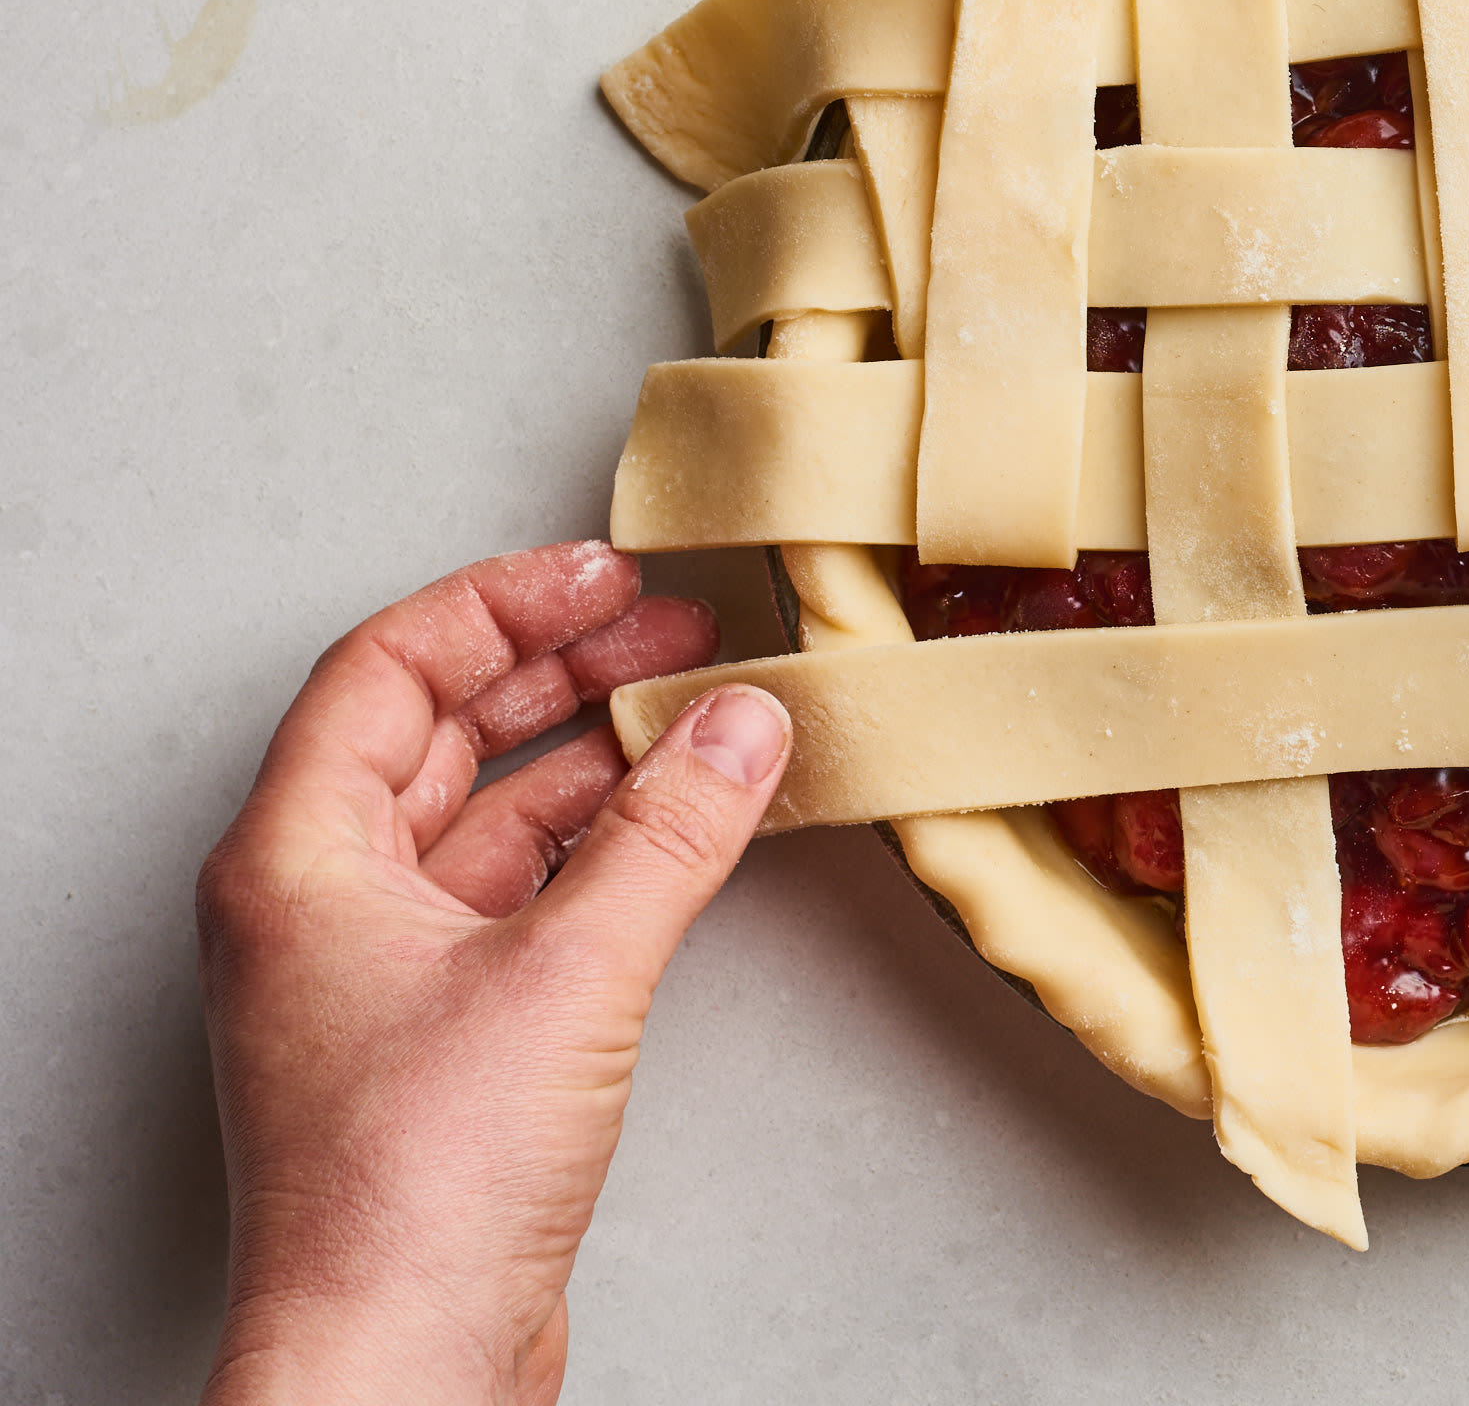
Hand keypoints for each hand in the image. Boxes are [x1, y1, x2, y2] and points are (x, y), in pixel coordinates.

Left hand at [196, 542, 789, 1405]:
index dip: (505, 604)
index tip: (610, 571)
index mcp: (297, 859)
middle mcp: (320, 904)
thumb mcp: (568, 972)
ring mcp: (376, 974)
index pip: (391, 668)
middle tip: (675, 627)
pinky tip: (679, 828)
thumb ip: (668, 833)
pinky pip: (519, 895)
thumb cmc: (418, 1188)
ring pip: (487, 814)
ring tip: (700, 715)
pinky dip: (599, 848)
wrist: (398, 1362)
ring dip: (592, 758)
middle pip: (440, 732)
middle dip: (563, 669)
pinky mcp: (439, 1037)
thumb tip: (742, 725)